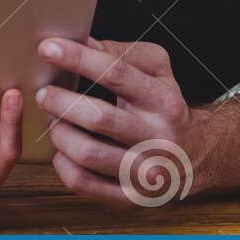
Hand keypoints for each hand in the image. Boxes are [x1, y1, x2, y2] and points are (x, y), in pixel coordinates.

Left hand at [35, 36, 202, 206]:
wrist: (195, 155)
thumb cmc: (164, 106)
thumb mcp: (157, 70)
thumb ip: (121, 52)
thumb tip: (81, 42)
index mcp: (164, 100)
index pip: (116, 74)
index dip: (78, 58)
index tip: (47, 48)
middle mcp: (158, 137)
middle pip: (99, 117)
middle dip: (62, 101)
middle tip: (43, 92)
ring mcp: (145, 172)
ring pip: (88, 153)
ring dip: (60, 133)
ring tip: (52, 121)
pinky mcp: (130, 198)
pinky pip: (84, 183)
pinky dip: (63, 165)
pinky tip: (61, 151)